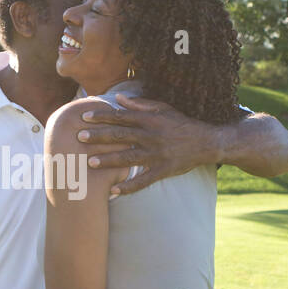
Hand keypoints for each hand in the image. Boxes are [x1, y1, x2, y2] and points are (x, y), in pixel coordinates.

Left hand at [77, 94, 216, 195]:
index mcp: (150, 120)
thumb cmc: (181, 124)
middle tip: (80, 137)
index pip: (122, 116)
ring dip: (109, 161)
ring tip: (90, 163)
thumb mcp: (163, 109)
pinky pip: (144, 181)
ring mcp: (157, 155)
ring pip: (129, 158)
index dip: (102, 116)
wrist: (207, 142)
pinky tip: (113, 190)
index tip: (84, 117)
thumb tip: (119, 98)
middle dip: (100, 136)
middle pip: (121, 136)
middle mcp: (152, 136)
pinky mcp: (163, 170)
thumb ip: (140, 104)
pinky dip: (129, 187)